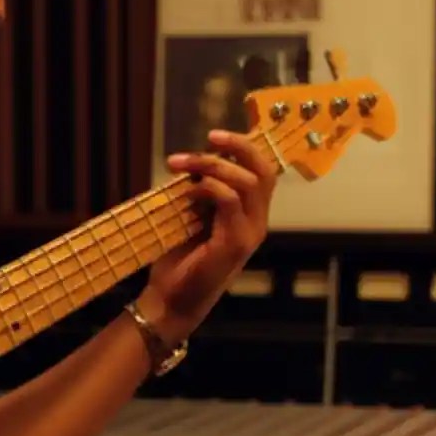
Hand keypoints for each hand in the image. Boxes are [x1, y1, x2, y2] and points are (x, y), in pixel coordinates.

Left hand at [139, 129, 277, 342]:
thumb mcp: (191, 217)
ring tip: (180, 163)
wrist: (170, 300)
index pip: (262, 172)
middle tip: (210, 137)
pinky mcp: (235, 243)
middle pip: (264, 171)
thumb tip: (194, 160)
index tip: (215, 135)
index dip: (245, 148)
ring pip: (246, 181)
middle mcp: (257, 223)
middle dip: (239, 146)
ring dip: (211, 164)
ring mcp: (250, 233)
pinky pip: (228, 199)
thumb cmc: (179, 260)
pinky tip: (185, 191)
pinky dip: (206, 187)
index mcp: (250, 215)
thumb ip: (202, 192)